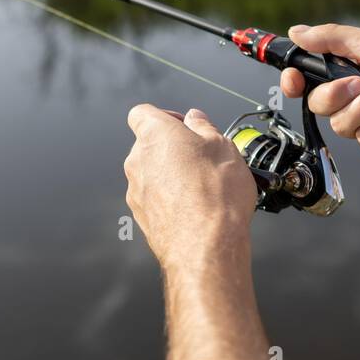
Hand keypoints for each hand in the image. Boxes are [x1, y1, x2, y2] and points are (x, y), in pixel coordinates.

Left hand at [123, 104, 256, 271]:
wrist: (205, 247)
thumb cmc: (216, 194)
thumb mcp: (223, 146)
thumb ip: (204, 127)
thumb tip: (195, 119)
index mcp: (153, 135)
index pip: (142, 113)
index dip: (165, 116)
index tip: (187, 127)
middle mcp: (137, 161)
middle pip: (148, 144)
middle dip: (172, 147)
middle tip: (202, 157)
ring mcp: (136, 190)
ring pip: (151, 173)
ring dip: (171, 174)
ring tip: (203, 186)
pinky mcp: (141, 216)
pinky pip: (154, 198)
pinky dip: (169, 198)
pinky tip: (194, 208)